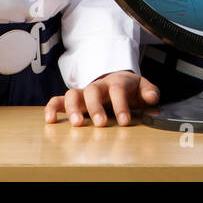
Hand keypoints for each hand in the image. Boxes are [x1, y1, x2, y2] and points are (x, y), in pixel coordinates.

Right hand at [44, 70, 159, 125]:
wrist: (116, 79)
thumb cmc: (129, 88)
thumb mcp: (143, 87)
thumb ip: (149, 92)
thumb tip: (152, 98)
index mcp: (117, 82)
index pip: (118, 91)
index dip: (121, 105)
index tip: (125, 122)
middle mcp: (98, 86)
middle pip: (93, 91)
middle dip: (96, 107)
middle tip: (100, 123)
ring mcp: (84, 92)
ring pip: (73, 94)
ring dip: (73, 108)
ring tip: (77, 124)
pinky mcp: (73, 98)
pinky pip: (58, 100)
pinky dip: (52, 108)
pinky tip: (50, 120)